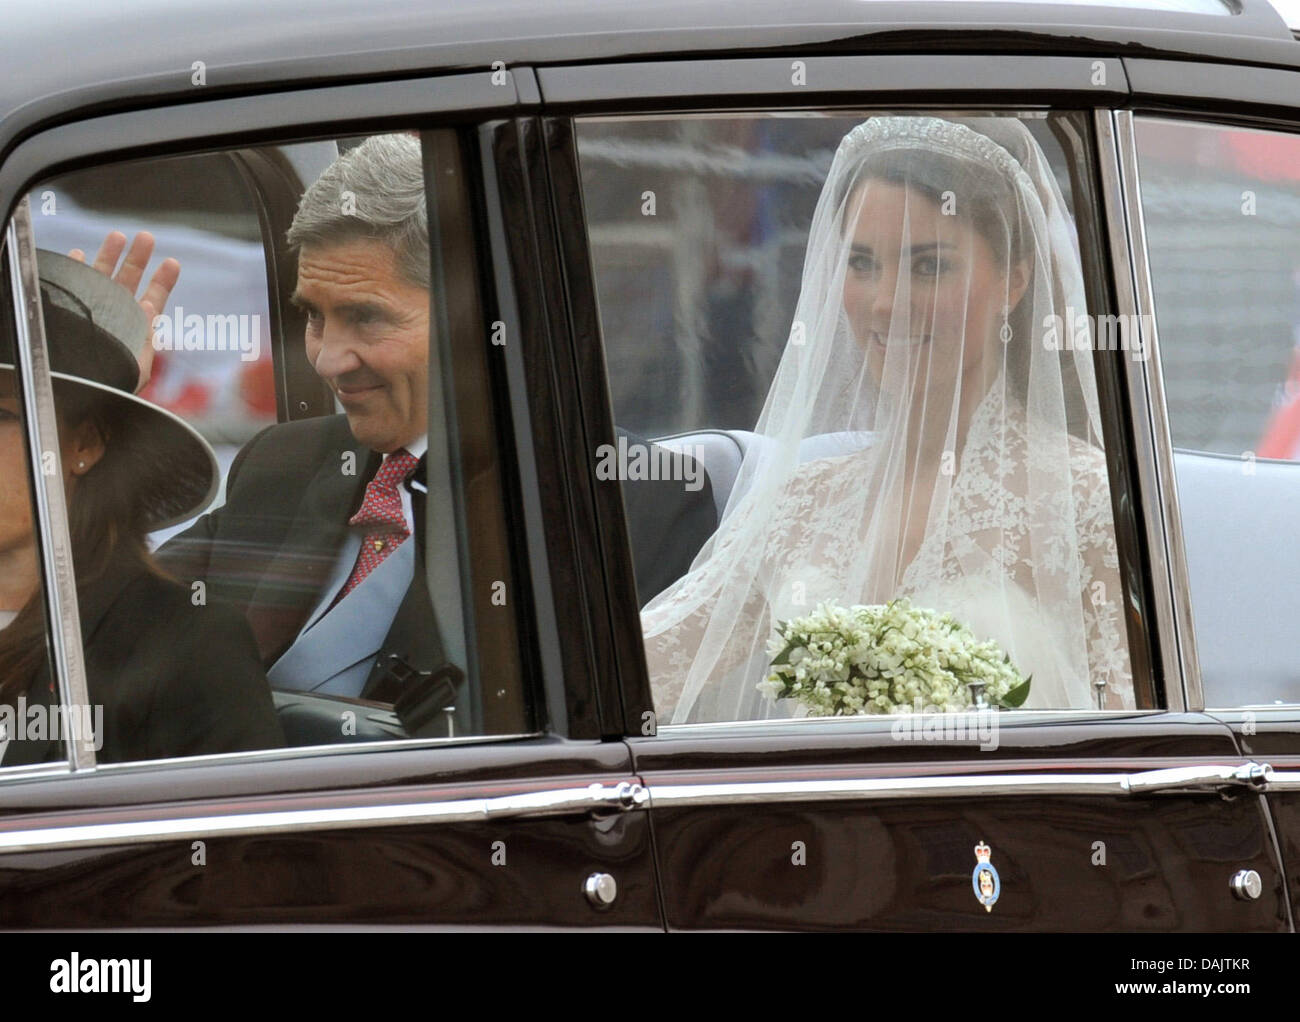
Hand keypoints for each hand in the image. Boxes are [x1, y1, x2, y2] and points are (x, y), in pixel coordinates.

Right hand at [69, 231, 179, 392]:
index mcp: (135, 329)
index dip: (162, 282)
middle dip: (137, 259)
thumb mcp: (137, 367)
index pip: (152, 301)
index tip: (172, 263)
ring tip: (118, 236)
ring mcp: (91, 312)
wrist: (79, 396)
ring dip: (109, 256)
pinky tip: (78, 254)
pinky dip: (74, 269)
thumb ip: (145, 339)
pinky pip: (70, 285)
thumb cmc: (111, 387)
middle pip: (128, 282)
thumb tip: (149, 307)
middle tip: (146, 237)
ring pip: (101, 278)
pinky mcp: (69, 311)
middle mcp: (114, 317)